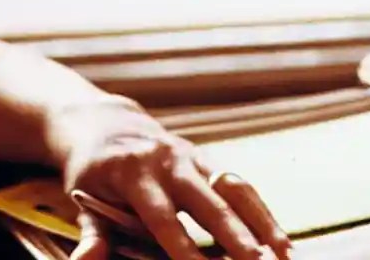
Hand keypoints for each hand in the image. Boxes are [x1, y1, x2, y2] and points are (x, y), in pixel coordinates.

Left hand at [47, 95, 291, 259]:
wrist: (105, 123)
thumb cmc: (93, 170)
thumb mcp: (82, 198)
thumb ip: (92, 235)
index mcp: (132, 171)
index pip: (162, 217)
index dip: (182, 247)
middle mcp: (168, 160)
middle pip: (208, 202)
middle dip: (236, 235)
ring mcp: (191, 156)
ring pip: (234, 190)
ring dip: (263, 223)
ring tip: (287, 255)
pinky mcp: (206, 160)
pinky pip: (240, 186)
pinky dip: (261, 212)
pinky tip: (281, 241)